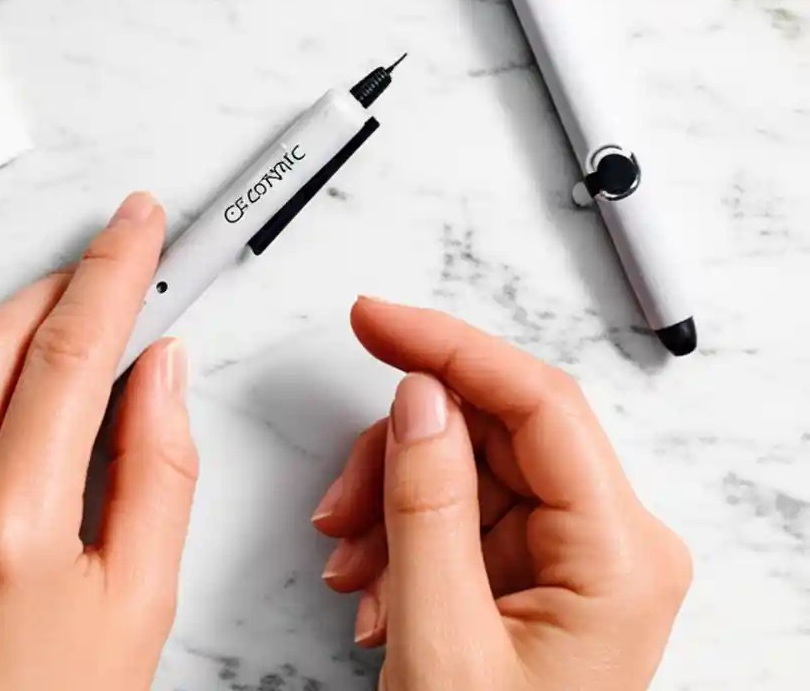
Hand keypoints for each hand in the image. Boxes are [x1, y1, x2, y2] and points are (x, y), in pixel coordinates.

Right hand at [312, 297, 691, 690]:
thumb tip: (418, 398)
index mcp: (619, 555)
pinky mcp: (541, 573)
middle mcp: (613, 545)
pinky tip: (375, 584)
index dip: (449, 348)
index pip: (539, 403)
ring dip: (392, 504)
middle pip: (496, 433)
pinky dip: (405, 535)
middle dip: (401, 456)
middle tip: (341, 498)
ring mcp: (577, 558)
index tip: (376, 321)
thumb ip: (427, 506)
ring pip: (469, 469)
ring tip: (351, 563)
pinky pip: (464, 513)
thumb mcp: (441, 639)